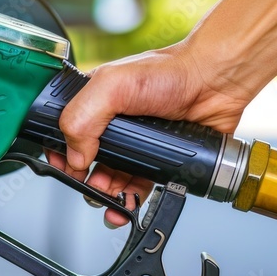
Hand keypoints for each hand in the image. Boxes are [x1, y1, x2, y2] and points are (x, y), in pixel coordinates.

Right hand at [49, 40, 254, 225]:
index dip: (60, 152)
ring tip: (110, 200)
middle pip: (87, 161)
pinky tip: (129, 204)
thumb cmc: (171, 71)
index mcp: (95, 102)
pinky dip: (131, 200)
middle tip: (90, 185)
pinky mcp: (159, 157)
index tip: (65, 168)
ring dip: (106, 194)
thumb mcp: (112, 84)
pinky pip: (140, 186)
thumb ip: (82, 118)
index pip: (65, 132)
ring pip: (111, 177)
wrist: (216, 82)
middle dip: (85, 179)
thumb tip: (76, 156)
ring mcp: (137, 141)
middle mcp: (114, 123)